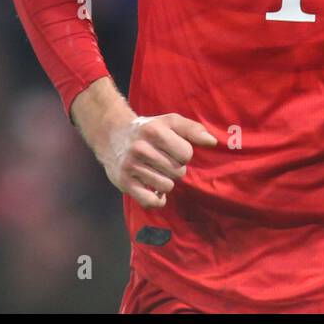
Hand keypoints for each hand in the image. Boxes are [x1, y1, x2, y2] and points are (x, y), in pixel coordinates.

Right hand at [102, 112, 218, 208]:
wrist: (111, 135)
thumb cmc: (148, 129)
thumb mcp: (169, 122)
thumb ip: (193, 130)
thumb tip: (212, 142)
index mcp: (154, 130)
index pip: (186, 153)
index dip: (184, 154)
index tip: (174, 150)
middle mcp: (140, 148)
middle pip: (178, 171)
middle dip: (175, 168)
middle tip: (163, 161)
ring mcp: (131, 166)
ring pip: (166, 186)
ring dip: (166, 182)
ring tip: (156, 172)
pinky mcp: (124, 182)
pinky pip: (151, 201)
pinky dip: (157, 199)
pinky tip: (154, 189)